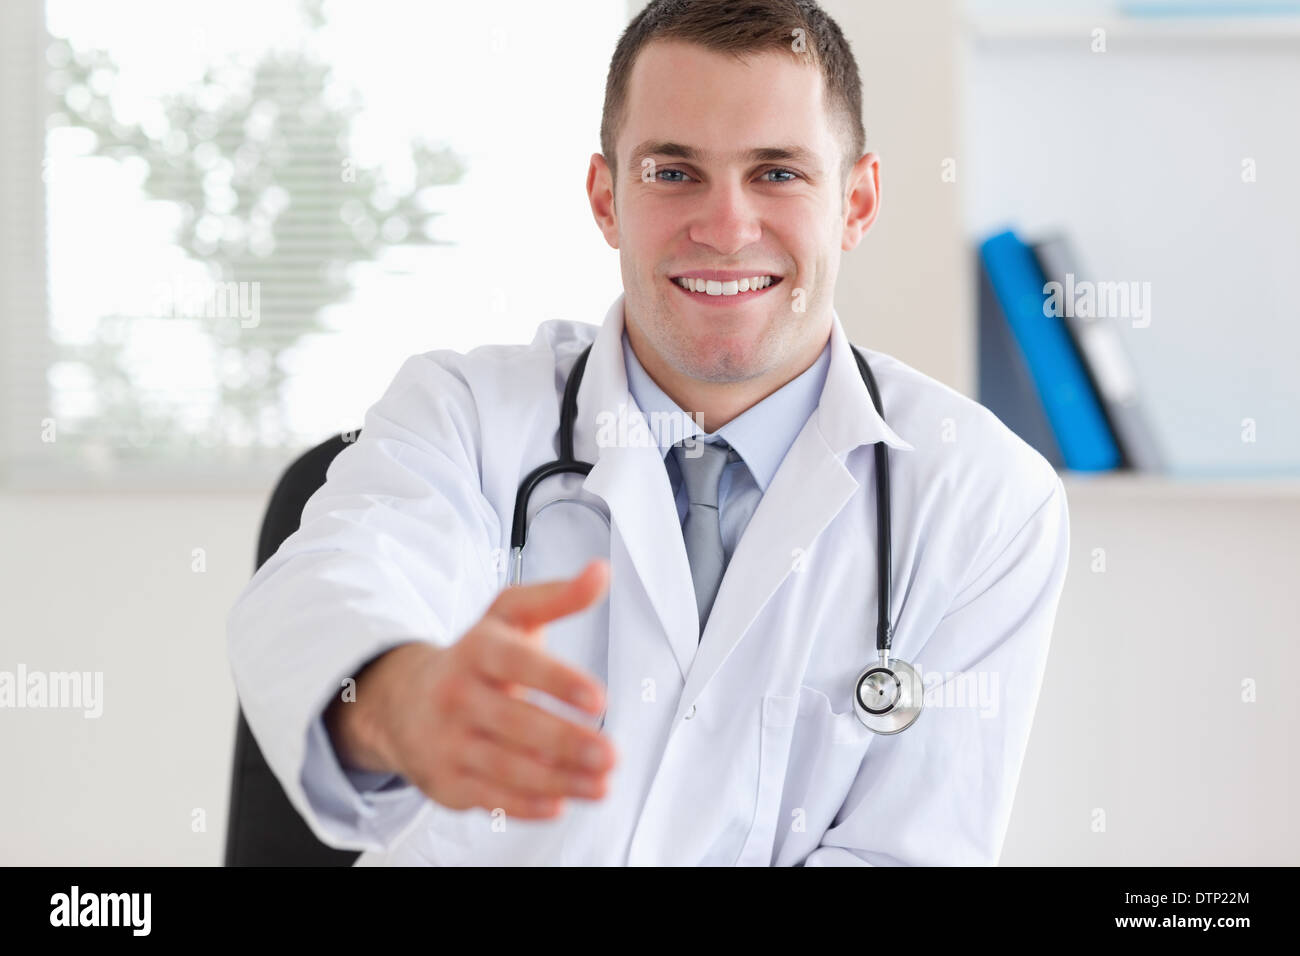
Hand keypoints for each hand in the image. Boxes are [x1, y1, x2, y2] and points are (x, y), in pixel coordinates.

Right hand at [326, 559, 615, 819]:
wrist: (404, 702)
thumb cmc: (476, 658)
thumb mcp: (510, 617)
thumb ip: (559, 596)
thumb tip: (601, 572)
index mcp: (477, 649)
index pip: (517, 663)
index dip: (558, 682)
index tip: (599, 699)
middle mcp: (457, 695)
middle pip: (514, 722)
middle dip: (565, 741)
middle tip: (610, 754)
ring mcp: (449, 741)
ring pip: (506, 766)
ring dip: (557, 779)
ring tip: (601, 784)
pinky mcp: (448, 781)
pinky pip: (489, 798)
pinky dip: (526, 805)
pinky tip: (561, 803)